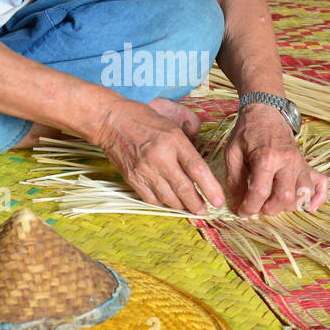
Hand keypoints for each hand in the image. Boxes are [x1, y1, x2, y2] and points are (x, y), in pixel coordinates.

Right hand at [93, 99, 225, 212]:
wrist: (111, 120)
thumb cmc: (143, 118)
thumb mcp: (171, 120)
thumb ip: (189, 135)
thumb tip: (200, 149)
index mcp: (173, 140)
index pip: (197, 169)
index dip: (210, 188)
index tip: (218, 200)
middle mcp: (160, 157)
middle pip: (184, 189)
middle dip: (197, 204)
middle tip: (204, 210)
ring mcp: (145, 170)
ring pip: (168, 198)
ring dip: (181, 206)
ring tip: (189, 208)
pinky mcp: (133, 178)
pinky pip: (151, 199)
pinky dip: (162, 204)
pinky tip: (169, 202)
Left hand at [224, 103, 329, 215]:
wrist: (266, 112)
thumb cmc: (247, 132)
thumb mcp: (232, 153)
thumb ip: (234, 179)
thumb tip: (238, 203)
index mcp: (266, 157)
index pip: (260, 192)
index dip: (249, 208)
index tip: (242, 212)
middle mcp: (287, 161)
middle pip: (285, 198)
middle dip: (269, 209)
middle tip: (257, 205)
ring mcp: (300, 163)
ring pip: (303, 195)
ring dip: (287, 205)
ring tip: (273, 201)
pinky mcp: (307, 164)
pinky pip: (322, 184)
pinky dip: (318, 198)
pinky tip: (307, 206)